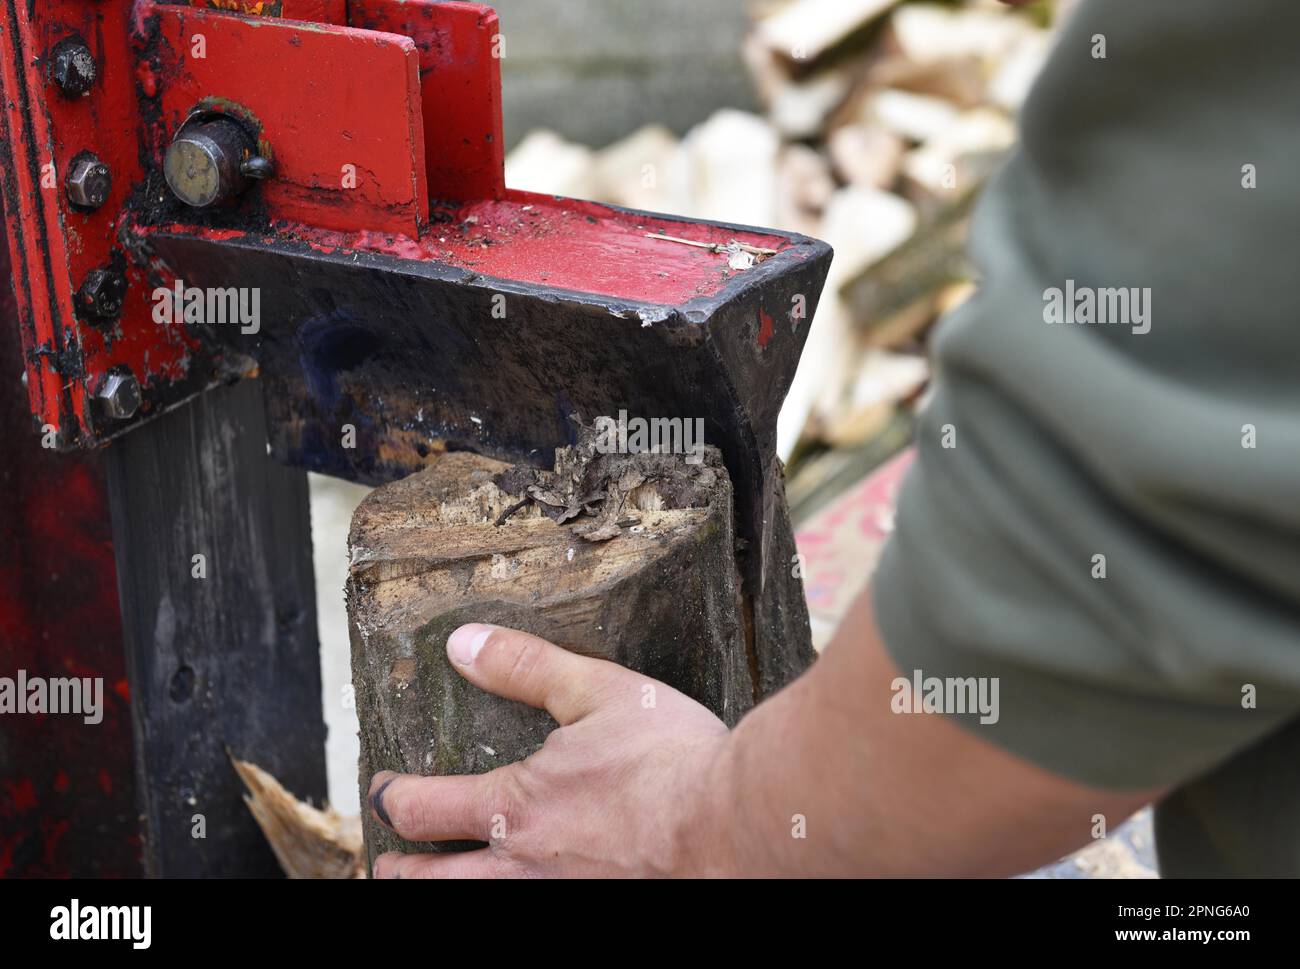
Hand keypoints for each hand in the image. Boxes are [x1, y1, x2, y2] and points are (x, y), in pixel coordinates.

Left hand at [368, 624, 734, 876]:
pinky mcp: (595, 912)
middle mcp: (522, 870)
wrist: (734, 825)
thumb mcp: (597, 690)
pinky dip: (502, 898)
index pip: (420, 808)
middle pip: (430, 882)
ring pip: (469, 907)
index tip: (382, 786)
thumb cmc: (672, 759)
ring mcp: (556, 901)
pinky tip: (519, 886)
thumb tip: (462, 645)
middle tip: (388, 856)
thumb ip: (524, 667)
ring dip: (442, 891)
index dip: (389, 796)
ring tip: (435, 883)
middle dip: (400, 867)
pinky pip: (531, 914)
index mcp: (516, 807)